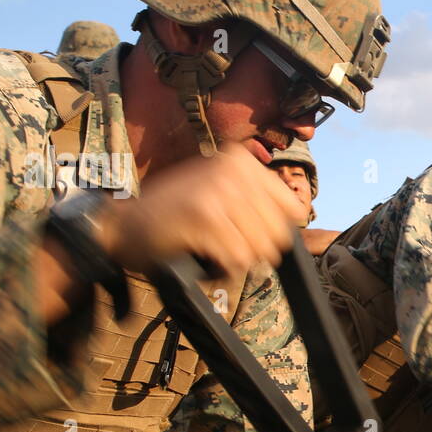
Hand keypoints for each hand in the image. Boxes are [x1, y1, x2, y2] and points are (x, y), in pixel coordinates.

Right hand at [97, 141, 309, 276]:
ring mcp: (220, 192)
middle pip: (278, 235)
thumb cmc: (172, 215)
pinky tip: (200, 255)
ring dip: (235, 261)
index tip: (245, 233)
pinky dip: (220, 270)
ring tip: (208, 246)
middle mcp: (234, 170)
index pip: (292, 209)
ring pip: (259, 250)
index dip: (273, 233)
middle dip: (253, 249)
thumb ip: (259, 202)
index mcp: (241, 161)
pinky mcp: (206, 217)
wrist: (121, 226)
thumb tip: (310, 224)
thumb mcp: (220, 192)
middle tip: (220, 242)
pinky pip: (237, 261)